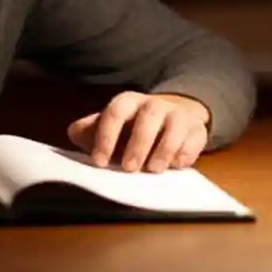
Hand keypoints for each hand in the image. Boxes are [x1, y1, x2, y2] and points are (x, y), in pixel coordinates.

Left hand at [67, 92, 209, 171]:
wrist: (170, 119)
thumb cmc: (132, 129)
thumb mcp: (110, 128)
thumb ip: (90, 131)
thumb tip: (74, 132)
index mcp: (128, 102)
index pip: (115, 112)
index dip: (106, 136)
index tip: (99, 162)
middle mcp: (154, 104)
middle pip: (147, 117)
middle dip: (137, 144)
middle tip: (129, 168)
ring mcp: (178, 115)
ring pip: (174, 125)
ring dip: (164, 148)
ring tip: (153, 169)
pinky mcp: (196, 129)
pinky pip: (195, 137)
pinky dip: (187, 151)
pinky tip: (177, 165)